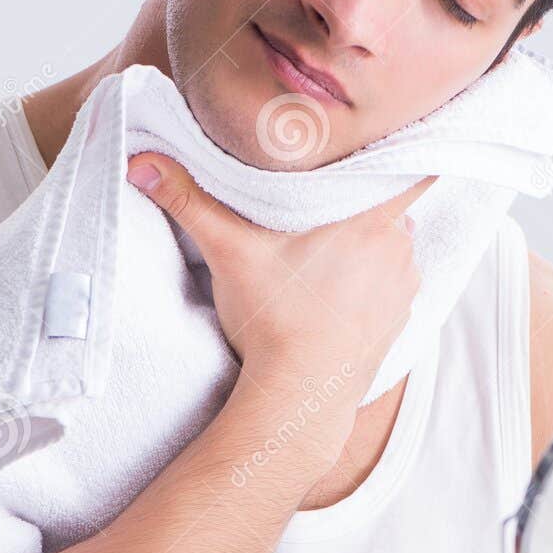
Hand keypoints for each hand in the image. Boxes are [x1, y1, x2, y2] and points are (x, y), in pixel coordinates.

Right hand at [125, 151, 428, 464]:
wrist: (300, 398)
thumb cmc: (275, 322)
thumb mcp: (229, 253)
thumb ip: (189, 202)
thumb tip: (141, 163)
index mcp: (371, 219)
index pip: (412, 165)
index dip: (394, 154)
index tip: (365, 154)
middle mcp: (400, 249)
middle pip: (393, 204)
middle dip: (361, 203)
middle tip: (321, 206)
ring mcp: (404, 288)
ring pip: (393, 245)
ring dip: (369, 244)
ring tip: (327, 251)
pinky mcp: (399, 320)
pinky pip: (393, 285)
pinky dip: (372, 282)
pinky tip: (337, 290)